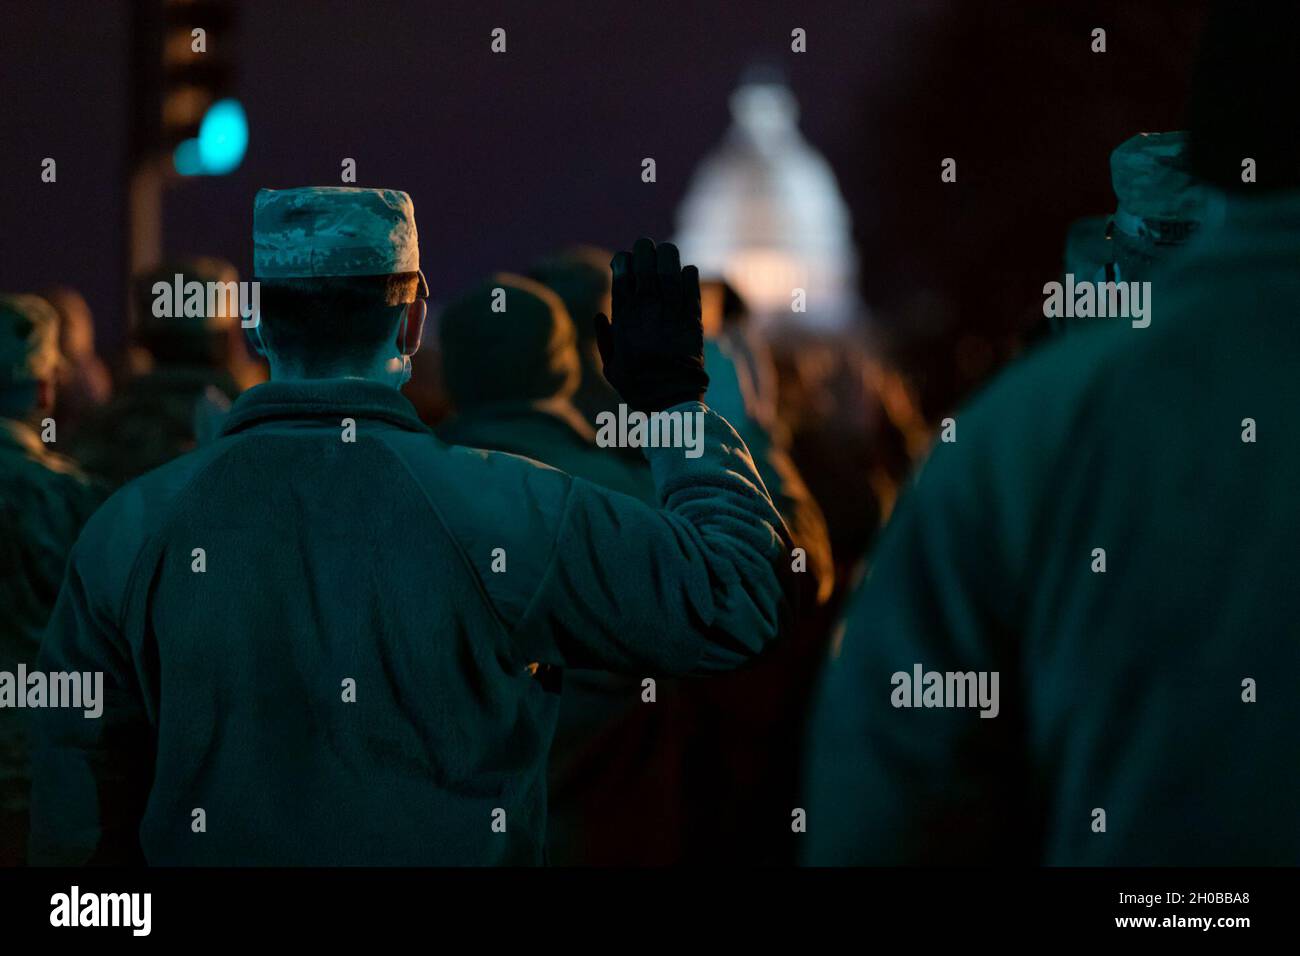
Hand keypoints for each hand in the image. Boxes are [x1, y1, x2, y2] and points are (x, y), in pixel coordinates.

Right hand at [593, 237, 709, 411]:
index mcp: (624, 318)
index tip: (624, 259)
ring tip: (666, 251)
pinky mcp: (693, 319)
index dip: (623, 261)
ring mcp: (672, 312)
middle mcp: (647, 310)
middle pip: (645, 266)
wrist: (672, 399)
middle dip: (644, 251)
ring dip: (667, 256)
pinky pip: (691, 288)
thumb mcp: (611, 366)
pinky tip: (686, 271)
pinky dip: (689, 275)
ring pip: (669, 270)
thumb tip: (599, 316)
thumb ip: (604, 339)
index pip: (622, 275)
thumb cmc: (638, 386)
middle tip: (645, 247)